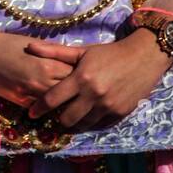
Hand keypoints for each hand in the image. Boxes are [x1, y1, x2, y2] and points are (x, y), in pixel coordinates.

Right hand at [0, 26, 76, 108]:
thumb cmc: (7, 44)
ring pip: (58, 103)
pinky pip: (42, 107)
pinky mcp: (21, 101)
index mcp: (47, 64)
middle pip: (70, 92)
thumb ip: (54, 54)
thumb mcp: (34, 43)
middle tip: (84, 89)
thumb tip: (73, 59)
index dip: (83, 75)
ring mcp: (31, 94)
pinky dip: (49, 106)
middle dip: (77, 91)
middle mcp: (42, 82)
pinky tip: (54, 104)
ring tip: (72, 99)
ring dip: (65, 101)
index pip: (75, 74)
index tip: (88, 73)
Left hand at [24, 29, 171, 128]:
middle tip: (54, 117)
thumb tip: (29, 47)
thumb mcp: (82, 50)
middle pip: (67, 119)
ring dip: (74, 124)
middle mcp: (94, 95)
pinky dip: (91, 123)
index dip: (39, 108)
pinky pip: (100, 125)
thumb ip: (54, 51)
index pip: (53, 99)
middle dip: (58, 120)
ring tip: (69, 119)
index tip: (32, 113)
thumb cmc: (109, 53)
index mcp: (81, 78)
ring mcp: (109, 106)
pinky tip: (86, 118)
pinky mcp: (121, 113)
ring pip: (84, 125)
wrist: (143, 57)